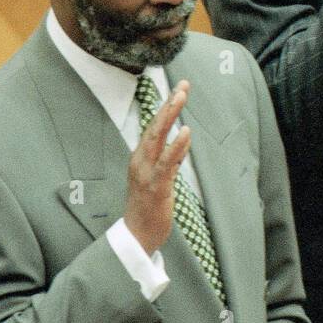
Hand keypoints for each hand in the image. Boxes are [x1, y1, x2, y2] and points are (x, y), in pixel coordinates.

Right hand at [124, 80, 189, 254]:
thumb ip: (169, 159)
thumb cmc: (147, 208)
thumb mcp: (159, 178)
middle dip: (168, 104)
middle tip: (182, 85)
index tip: (179, 88)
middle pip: (154, 126)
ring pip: (157, 138)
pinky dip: (175, 146)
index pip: (153, 127)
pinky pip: (166, 163)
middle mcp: (140, 161)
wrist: (137, 237)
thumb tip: (180, 141)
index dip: (166, 107)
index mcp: (140, 158)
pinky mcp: (156, 187)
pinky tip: (185, 132)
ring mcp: (146, 173)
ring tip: (181, 97)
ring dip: (169, 116)